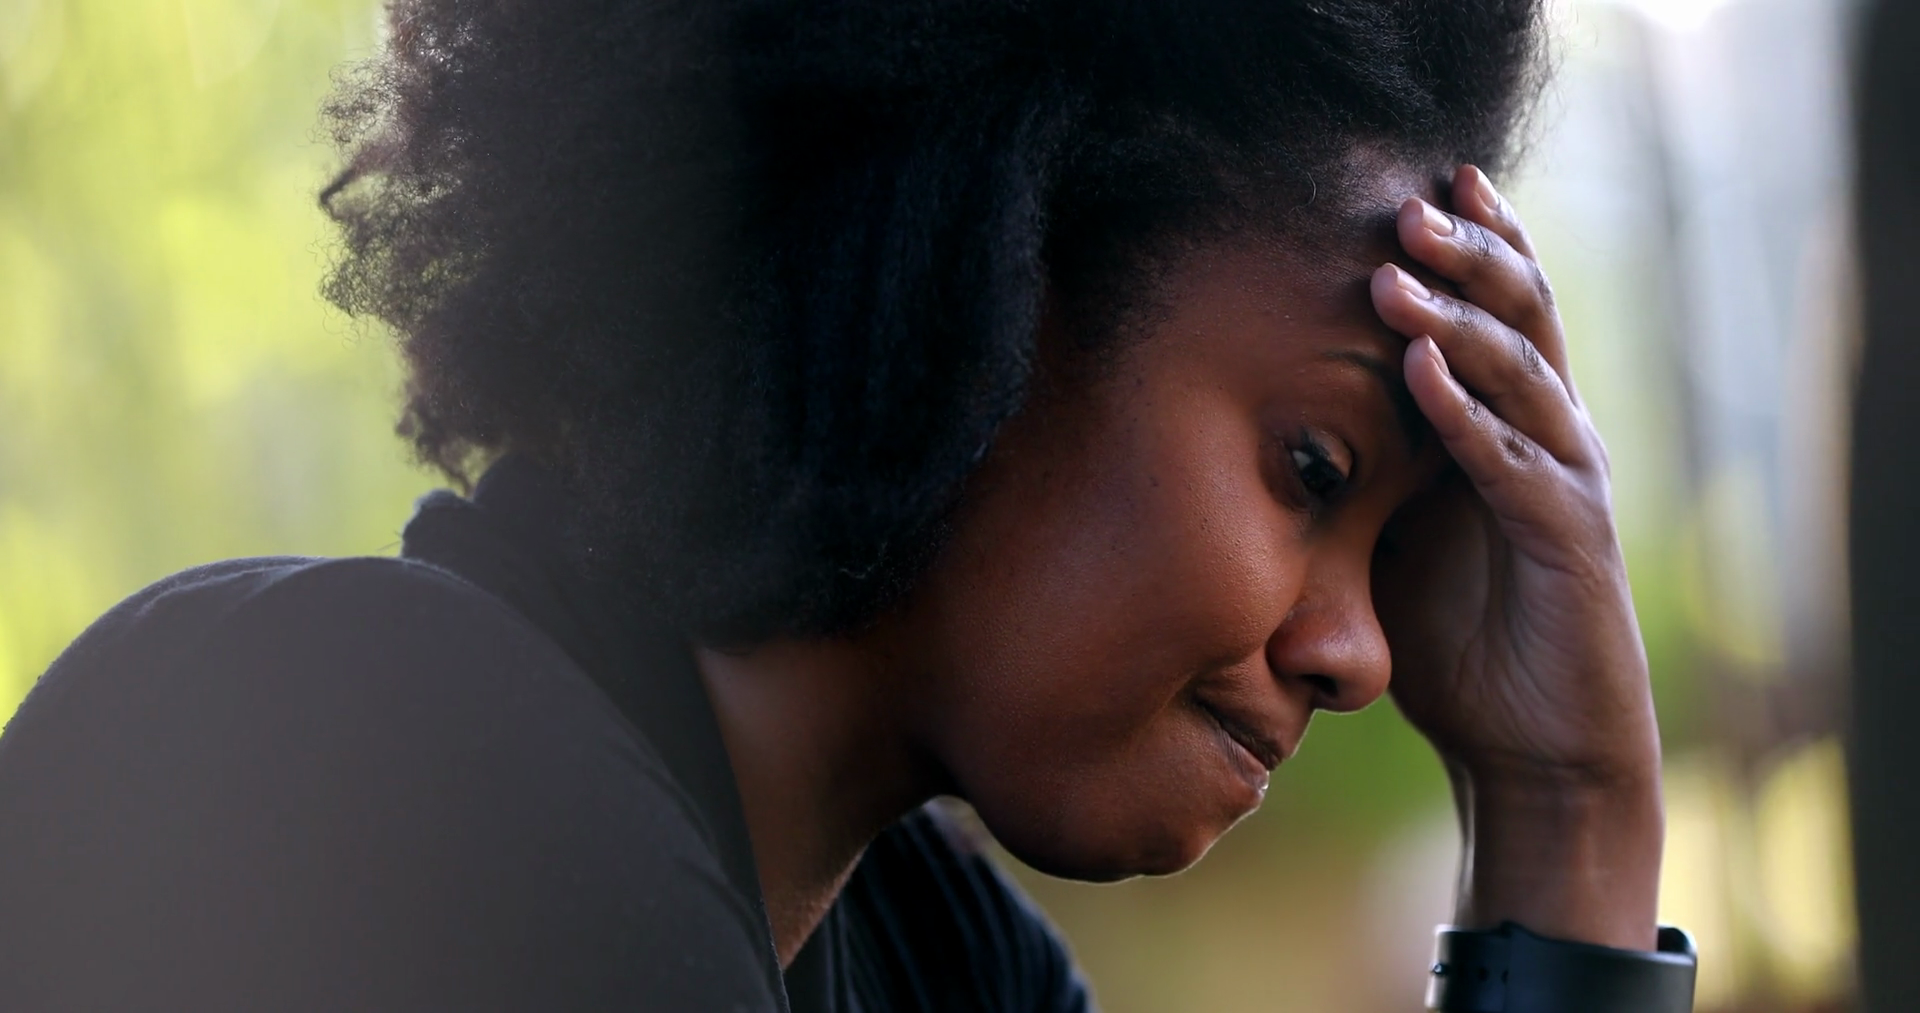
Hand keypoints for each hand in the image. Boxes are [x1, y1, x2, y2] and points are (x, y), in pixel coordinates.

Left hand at [1368, 165, 1663, 949]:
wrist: (1536, 750)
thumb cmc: (1463, 642)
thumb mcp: (1395, 538)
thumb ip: (1366, 474)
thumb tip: (1272, 424)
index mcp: (1514, 427)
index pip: (1497, 314)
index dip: (1469, 246)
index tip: (1412, 184)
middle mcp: (1553, 438)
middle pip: (1521, 317)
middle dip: (1466, 254)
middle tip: (1405, 202)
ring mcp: (1567, 483)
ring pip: (1524, 374)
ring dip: (1457, 318)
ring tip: (1398, 269)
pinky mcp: (1570, 542)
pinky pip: (1516, 465)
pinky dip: (1468, 414)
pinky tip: (1422, 369)